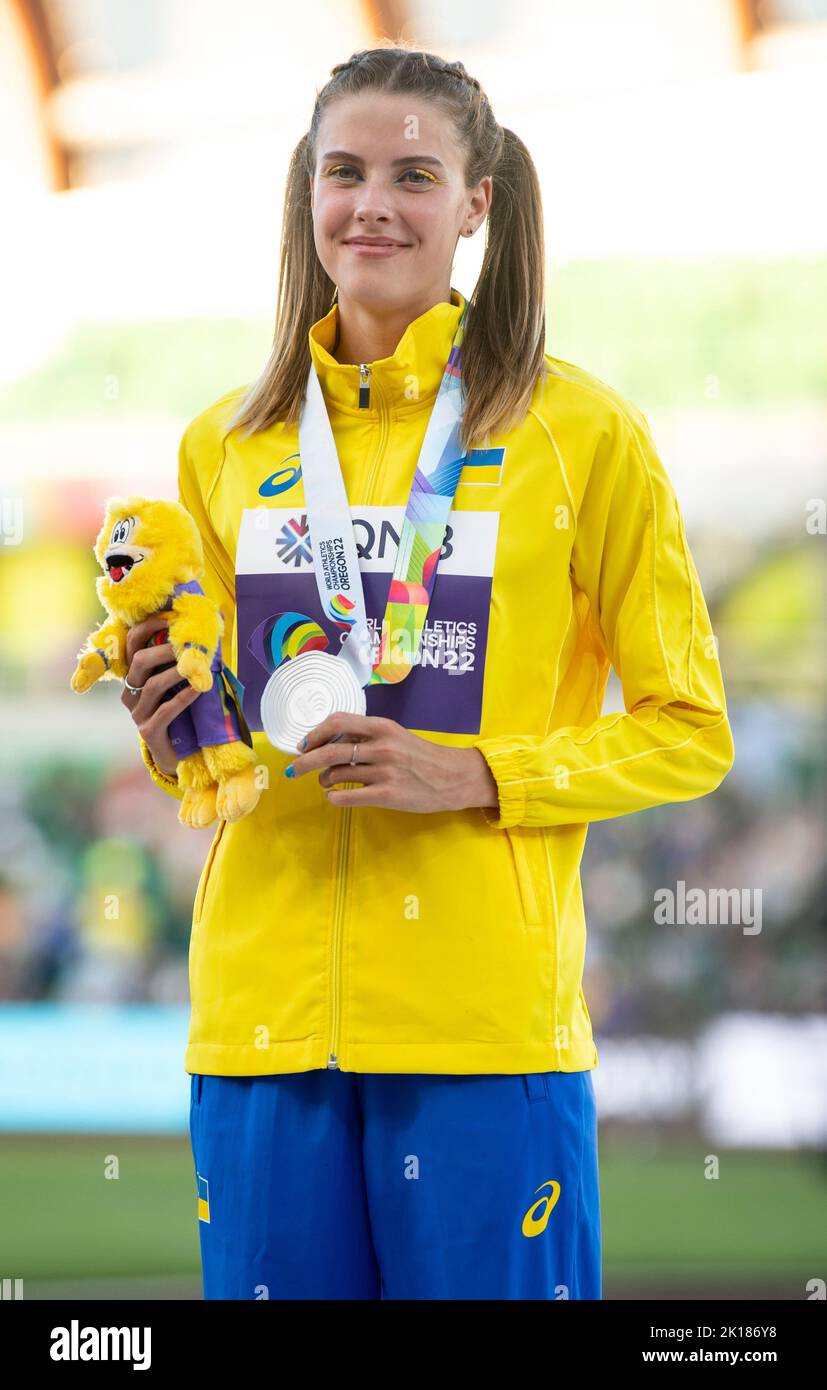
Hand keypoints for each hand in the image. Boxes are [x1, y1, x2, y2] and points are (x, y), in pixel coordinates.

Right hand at [121, 610, 199, 775]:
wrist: (180, 756)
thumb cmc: (183, 715)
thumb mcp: (180, 686)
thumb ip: (186, 664)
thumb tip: (209, 636)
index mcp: (136, 677)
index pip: (131, 645)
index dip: (145, 629)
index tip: (167, 618)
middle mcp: (130, 693)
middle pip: (139, 662)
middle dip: (163, 650)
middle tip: (185, 646)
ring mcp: (137, 713)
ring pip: (151, 685)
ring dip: (175, 673)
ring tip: (194, 666)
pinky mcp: (148, 731)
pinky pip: (165, 710)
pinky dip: (183, 697)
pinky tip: (197, 689)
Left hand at [286, 712, 499, 813]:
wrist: (453, 777)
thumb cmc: (421, 756)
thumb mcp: (395, 736)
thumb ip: (367, 736)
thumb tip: (330, 742)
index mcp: (382, 727)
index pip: (338, 722)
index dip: (315, 733)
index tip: (305, 744)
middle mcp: (382, 747)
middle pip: (329, 751)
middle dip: (305, 760)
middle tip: (294, 768)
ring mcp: (384, 772)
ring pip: (336, 774)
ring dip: (323, 779)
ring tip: (326, 782)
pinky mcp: (387, 795)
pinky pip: (347, 797)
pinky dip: (334, 798)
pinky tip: (335, 797)